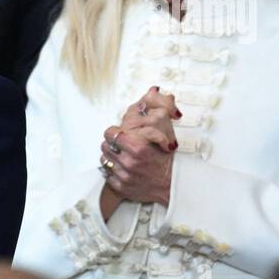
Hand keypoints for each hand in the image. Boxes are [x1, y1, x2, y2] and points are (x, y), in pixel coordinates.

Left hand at [100, 87, 179, 206]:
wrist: (174, 186)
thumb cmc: (169, 159)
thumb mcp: (165, 133)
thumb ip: (157, 112)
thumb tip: (153, 90)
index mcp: (138, 147)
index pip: (110, 133)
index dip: (114, 131)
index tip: (120, 133)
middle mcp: (129, 163)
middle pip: (105, 146)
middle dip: (112, 144)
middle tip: (121, 145)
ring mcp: (124, 177)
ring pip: (104, 160)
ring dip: (112, 157)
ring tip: (122, 156)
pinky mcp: (121, 188)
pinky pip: (107, 175)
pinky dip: (113, 171)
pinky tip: (123, 168)